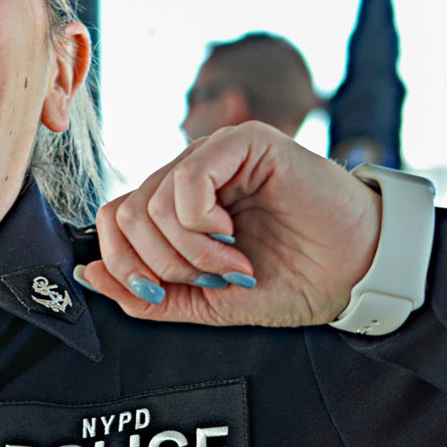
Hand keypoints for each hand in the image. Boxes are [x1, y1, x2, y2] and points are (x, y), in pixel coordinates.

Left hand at [75, 122, 380, 327]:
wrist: (358, 271)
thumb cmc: (294, 280)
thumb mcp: (209, 303)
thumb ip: (150, 294)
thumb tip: (88, 276)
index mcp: (176, 208)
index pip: (113, 221)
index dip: (124, 265)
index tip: (163, 294)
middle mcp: (188, 175)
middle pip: (126, 214)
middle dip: (162, 265)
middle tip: (212, 280)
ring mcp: (214, 155)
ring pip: (153, 202)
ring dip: (190, 251)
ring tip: (233, 266)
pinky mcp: (243, 143)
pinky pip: (188, 179)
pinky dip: (202, 223)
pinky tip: (234, 237)